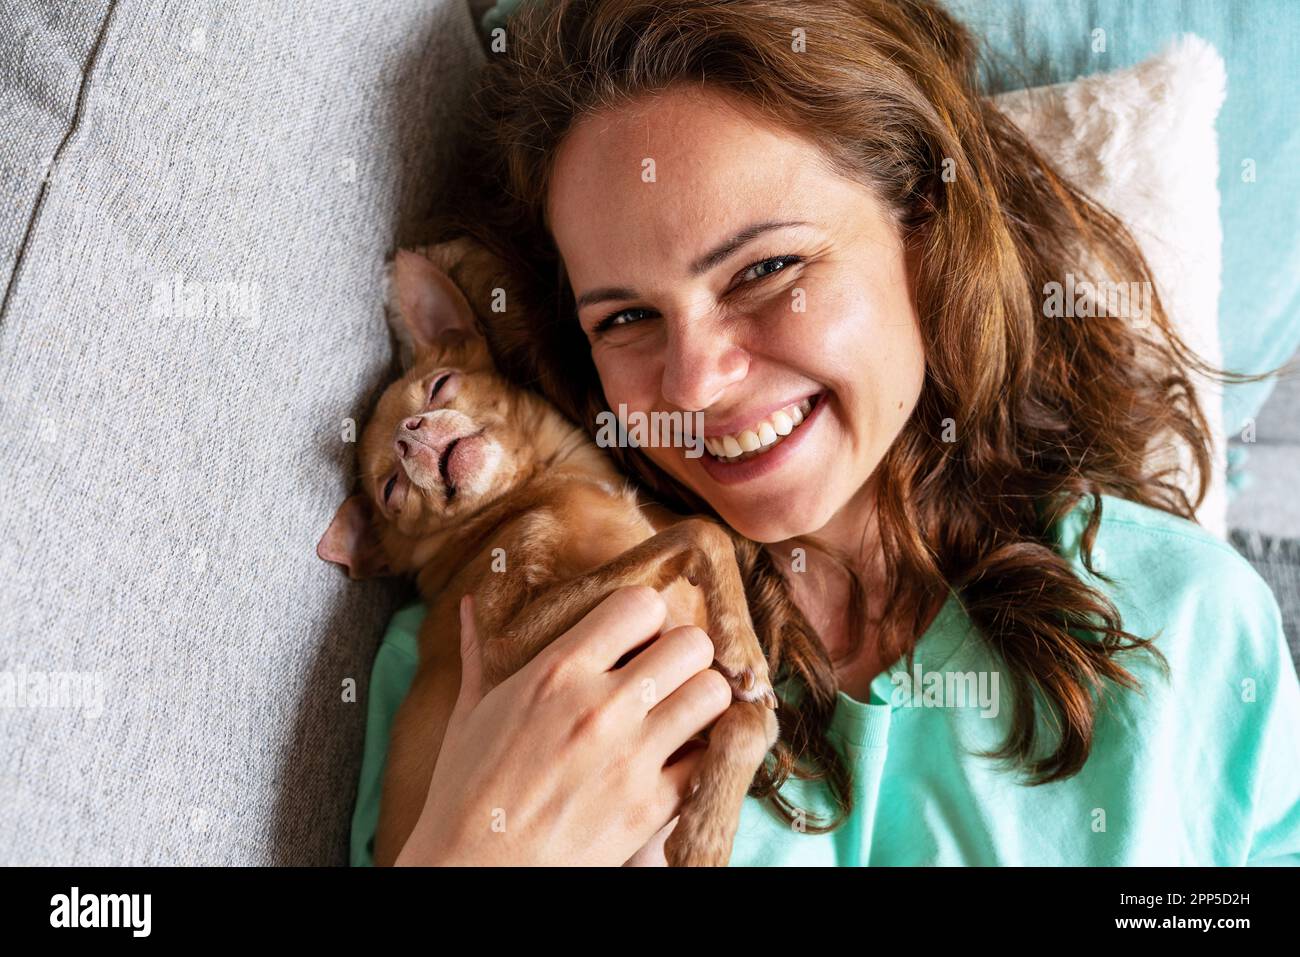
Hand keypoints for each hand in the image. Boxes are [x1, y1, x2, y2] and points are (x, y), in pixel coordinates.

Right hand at [394, 585, 729, 865]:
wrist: (473, 872)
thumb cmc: (465, 792)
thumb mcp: (469, 712)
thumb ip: (480, 651)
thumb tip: (472, 602)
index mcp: (556, 672)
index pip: (641, 603)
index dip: (647, 617)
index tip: (636, 638)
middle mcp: (601, 706)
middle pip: (691, 643)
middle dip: (684, 655)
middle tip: (667, 675)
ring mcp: (631, 757)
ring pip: (713, 694)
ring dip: (701, 701)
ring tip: (679, 713)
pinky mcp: (650, 806)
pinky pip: (709, 759)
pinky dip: (699, 757)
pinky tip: (675, 761)